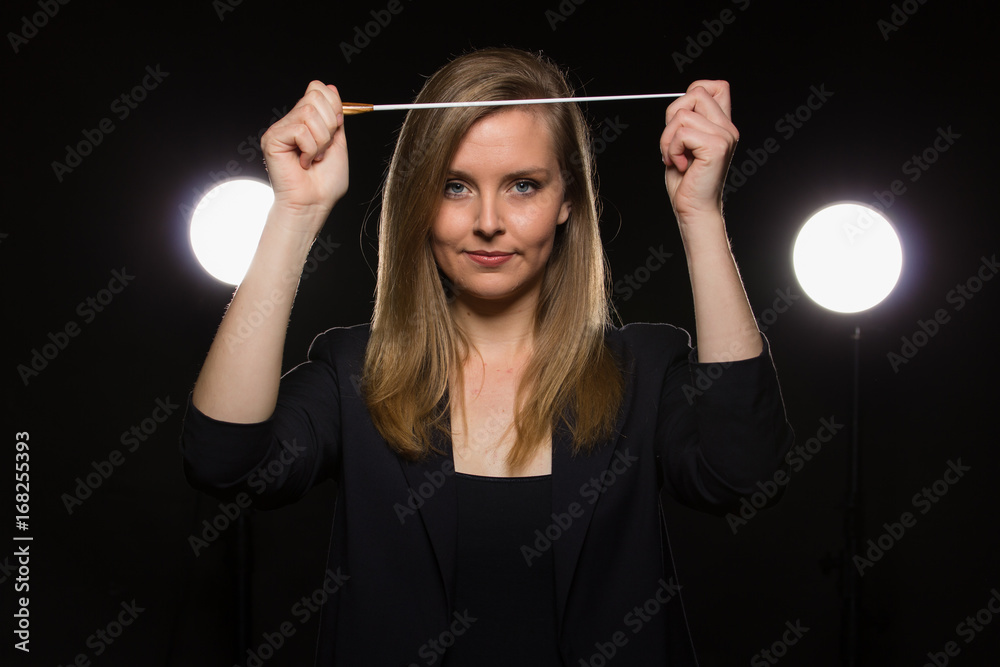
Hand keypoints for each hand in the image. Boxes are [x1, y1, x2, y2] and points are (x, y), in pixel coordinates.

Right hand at [260, 81, 348, 233]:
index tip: (335, 130)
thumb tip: (330, 88)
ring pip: (309, 112)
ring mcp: (280, 129)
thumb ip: (335, 116)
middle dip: (329, 125)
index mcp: (307, 121)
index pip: (319, 89)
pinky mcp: (273, 138)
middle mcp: (291, 121)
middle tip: (322, 149)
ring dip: (321, 141)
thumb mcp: (338, 142)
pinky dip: (310, 149)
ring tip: (313, 158)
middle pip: (315, 96)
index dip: (334, 106)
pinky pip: (300, 130)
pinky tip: (303, 162)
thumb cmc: (324, 182)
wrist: (313, 203)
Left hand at [660, 80, 737, 225]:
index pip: (716, 86)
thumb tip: (679, 103)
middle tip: (674, 145)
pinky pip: (681, 133)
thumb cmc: (687, 181)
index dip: (692, 94)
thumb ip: (687, 120)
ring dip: (668, 139)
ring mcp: (724, 136)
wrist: (694, 208)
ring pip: (682, 115)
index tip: (681, 122)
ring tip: (676, 157)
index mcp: (722, 125)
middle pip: (696, 92)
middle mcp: (727, 128)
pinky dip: (672, 149)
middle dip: (672, 118)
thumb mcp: (683, 143)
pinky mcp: (716, 147)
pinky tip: (681, 164)